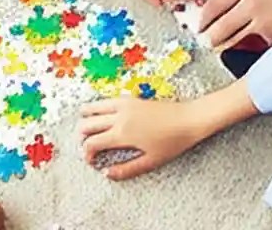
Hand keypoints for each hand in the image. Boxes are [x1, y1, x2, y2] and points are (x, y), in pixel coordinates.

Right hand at [78, 97, 210, 180]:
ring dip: (86, 119)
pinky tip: (102, 117)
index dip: (87, 154)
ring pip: (92, 108)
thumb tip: (107, 174)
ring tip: (89, 129)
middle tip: (89, 146)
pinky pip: (105, 101)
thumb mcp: (150, 162)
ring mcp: (123, 105)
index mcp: (122, 134)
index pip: (91, 143)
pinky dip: (98, 108)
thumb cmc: (172, 141)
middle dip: (82, 137)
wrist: (188, 119)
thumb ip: (126, 169)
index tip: (91, 161)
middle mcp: (118, 117)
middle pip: (86, 124)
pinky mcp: (129, 98)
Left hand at [198, 0, 271, 50]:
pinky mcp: (270, 34)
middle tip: (205, 42)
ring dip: (222, 46)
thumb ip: (234, 0)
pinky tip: (242, 49)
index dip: (201, 20)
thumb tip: (207, 18)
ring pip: (230, 39)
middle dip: (208, 38)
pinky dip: (242, 50)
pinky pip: (248, 46)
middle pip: (217, 25)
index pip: (212, 5)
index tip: (197, 27)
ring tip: (220, 47)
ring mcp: (260, 17)